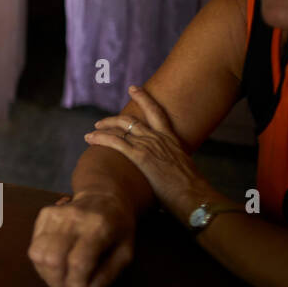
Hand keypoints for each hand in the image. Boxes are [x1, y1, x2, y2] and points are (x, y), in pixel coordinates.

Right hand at [28, 190, 135, 286]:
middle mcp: (73, 219)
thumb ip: (107, 276)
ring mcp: (55, 214)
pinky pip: (34, 245)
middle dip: (57, 281)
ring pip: (38, 253)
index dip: (73, 285)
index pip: (78, 261)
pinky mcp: (44, 214)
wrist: (104, 195)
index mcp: (99, 228)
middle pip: (52, 258)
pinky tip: (56, 261)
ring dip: (46, 273)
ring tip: (61, 276)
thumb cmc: (118, 228)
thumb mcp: (125, 254)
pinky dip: (42, 261)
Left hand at [84, 84, 218, 219]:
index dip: (144, 99)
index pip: (157, 113)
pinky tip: (90, 138)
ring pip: (121, 128)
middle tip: (101, 121)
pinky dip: (100, 138)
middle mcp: (160, 138)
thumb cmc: (192, 191)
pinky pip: (116, 142)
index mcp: (172, 140)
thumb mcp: (183, 171)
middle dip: (113, 118)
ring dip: (103, 128)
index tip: (134, 89)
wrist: (197, 197)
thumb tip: (166, 171)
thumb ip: (172, 165)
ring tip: (92, 131)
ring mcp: (150, 146)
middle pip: (131, 120)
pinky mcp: (142, 157)